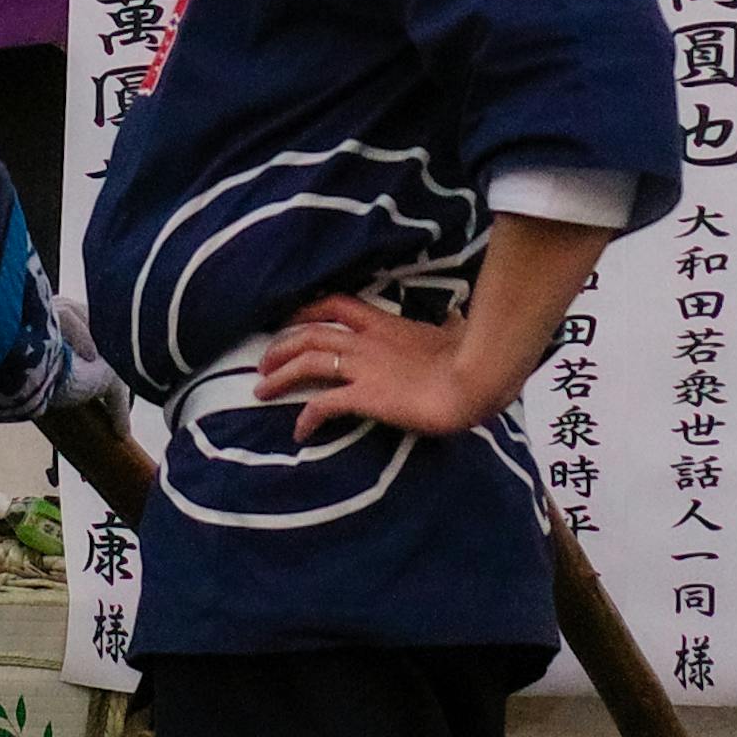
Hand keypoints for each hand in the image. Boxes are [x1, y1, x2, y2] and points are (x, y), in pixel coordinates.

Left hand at [250, 296, 488, 442]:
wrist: (475, 379)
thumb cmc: (471, 358)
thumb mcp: (456, 333)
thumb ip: (448, 325)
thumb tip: (457, 316)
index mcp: (386, 324)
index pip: (337, 306)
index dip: (308, 311)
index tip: (292, 321)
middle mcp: (367, 341)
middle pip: (309, 333)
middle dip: (280, 346)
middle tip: (263, 362)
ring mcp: (364, 367)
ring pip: (307, 362)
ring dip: (279, 376)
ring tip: (261, 391)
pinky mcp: (366, 396)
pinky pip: (324, 404)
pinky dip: (306, 417)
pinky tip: (299, 430)